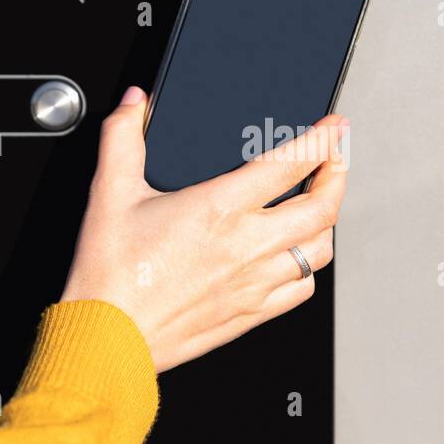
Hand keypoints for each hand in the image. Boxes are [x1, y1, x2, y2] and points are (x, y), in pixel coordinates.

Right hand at [60, 85, 349, 371]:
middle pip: (322, 208)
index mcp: (219, 209)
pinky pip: (301, 290)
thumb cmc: (109, 276)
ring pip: (319, 250)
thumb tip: (132, 104)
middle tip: (336, 159)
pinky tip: (295, 258)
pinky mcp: (250, 314)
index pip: (292, 164)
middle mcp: (246, 246)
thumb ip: (122, 139)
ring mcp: (254, 283)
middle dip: (337, 175)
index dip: (323, 140)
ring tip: (320, 206)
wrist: (106, 339)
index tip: (334, 127)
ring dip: (327, 223)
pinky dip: (308, 268)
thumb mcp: (109, 194)